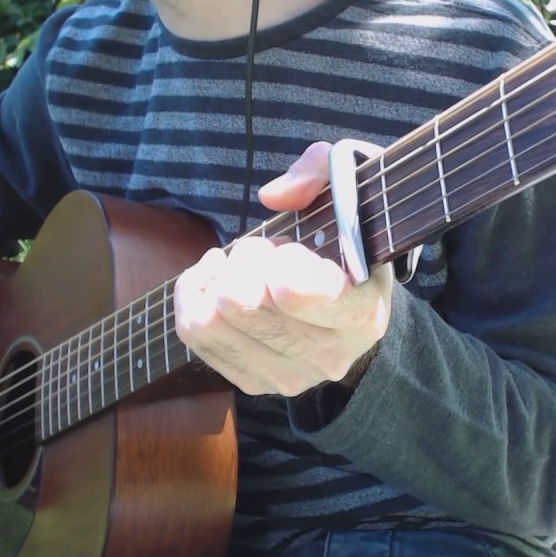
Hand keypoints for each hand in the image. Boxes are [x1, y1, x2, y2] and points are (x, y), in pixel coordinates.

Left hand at [173, 142, 392, 396]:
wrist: (356, 308)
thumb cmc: (351, 243)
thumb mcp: (354, 192)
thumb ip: (320, 172)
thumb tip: (273, 197)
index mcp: (362, 312)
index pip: (297, 293)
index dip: (277, 259)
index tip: (287, 247)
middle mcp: (329, 355)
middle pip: (240, 302)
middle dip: (242, 259)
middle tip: (263, 249)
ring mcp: (290, 377)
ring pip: (210, 320)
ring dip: (216, 278)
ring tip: (239, 265)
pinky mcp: (254, 383)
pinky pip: (193, 334)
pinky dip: (195, 296)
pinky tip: (218, 282)